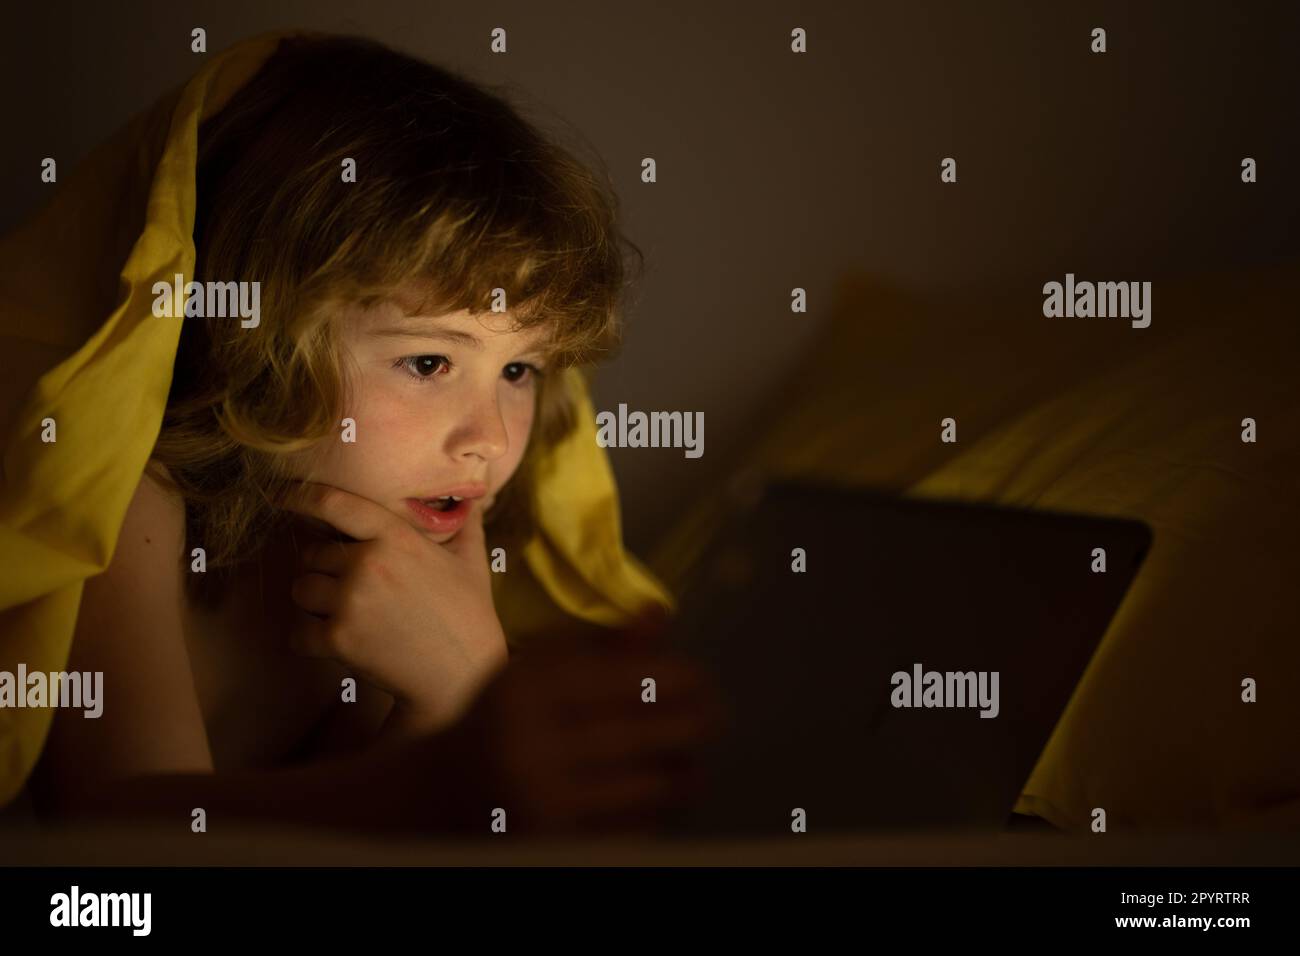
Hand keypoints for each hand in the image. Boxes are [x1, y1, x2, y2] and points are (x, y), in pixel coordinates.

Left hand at [282, 481, 507, 727]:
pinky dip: (310, 640)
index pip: (335, 504)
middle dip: (325, 572)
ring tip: (347, 616)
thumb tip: (473, 497)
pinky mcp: (338, 639)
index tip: (280, 494)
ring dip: (315, 604)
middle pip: (312, 555)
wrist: (463, 675)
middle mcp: (368, 563)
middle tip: (353, 591)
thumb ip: (466, 523)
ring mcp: (351, 601)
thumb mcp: (472, 561)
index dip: (301, 495)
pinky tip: (336, 644)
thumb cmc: (469, 615)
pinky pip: (298, 632)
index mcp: (396, 537)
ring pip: (301, 590)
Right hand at [425, 626, 730, 836]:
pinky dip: (658, 811)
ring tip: (691, 758)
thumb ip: (599, 643)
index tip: (702, 678)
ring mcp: (547, 807)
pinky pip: (638, 829)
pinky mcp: (559, 847)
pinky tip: (659, 795)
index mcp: (527, 691)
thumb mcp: (537, 668)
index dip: (684, 678)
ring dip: (686, 771)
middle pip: (654, 734)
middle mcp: (534, 750)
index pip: (633, 680)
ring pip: (656, 787)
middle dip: (698, 722)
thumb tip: (660, 615)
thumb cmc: (504, 717)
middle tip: (715, 715)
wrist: (441, 794)